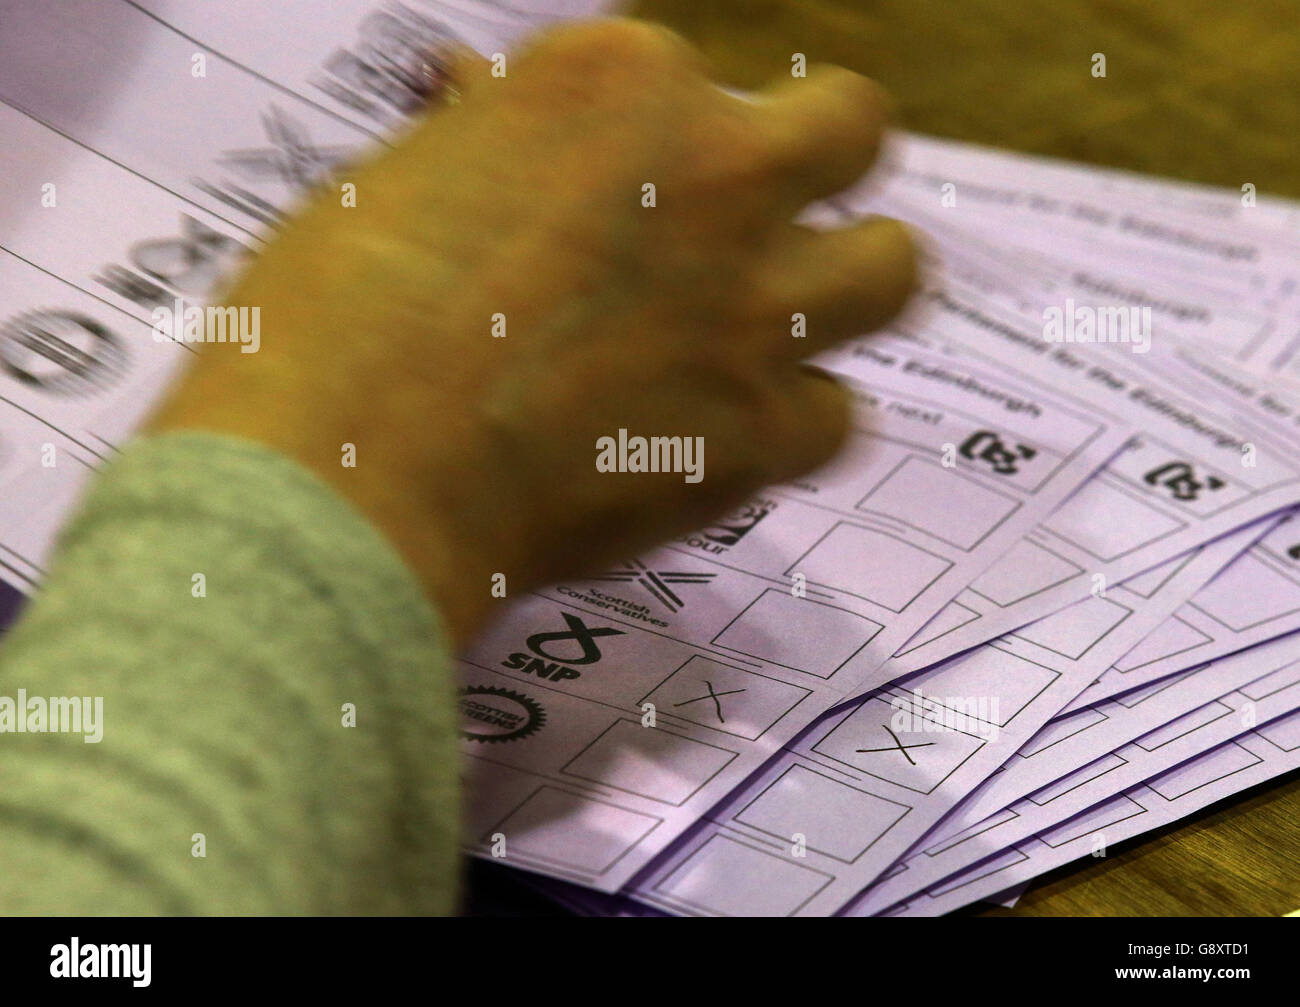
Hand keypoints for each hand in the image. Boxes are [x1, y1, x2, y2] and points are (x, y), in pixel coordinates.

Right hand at [150, 19, 916, 647]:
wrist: (343, 478)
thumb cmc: (329, 326)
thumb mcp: (404, 183)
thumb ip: (494, 147)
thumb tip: (484, 110)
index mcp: (615, 82)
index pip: (693, 81)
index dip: (659, 143)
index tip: (619, 194)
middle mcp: (713, 172)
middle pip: (848, 129)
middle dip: (812, 168)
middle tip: (759, 221)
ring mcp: (752, 305)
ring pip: (890, 268)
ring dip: (840, 290)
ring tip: (775, 329)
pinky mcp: (763, 432)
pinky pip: (835, 417)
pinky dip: (789, 428)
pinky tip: (726, 441)